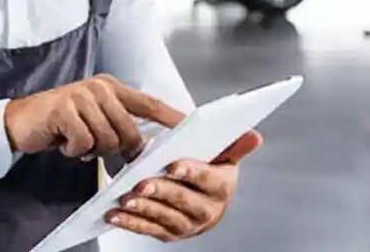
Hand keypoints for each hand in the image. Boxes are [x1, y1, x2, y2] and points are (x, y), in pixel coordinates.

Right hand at [4, 74, 185, 158]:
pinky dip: (74, 150)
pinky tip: (63, 142)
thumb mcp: (94, 119)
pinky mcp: (64, 110)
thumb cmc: (61, 124)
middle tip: (97, 150)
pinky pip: (84, 143)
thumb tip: (146, 147)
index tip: (191, 128)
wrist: (21, 121)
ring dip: (92, 150)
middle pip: (129, 130)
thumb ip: (120, 125)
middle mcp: (99, 87)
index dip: (170, 116)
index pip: (148, 102)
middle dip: (119, 149)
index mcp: (111, 87)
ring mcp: (80, 96)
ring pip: (107, 140)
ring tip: (77, 142)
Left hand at [107, 130, 262, 241]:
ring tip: (124, 198)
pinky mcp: (168, 233)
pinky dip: (130, 222)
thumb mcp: (223, 156)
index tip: (172, 165)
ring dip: (143, 209)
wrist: (204, 198)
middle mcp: (207, 211)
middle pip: (183, 201)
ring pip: (164, 218)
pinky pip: (148, 229)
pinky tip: (114, 214)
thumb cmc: (210, 169)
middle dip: (161, 192)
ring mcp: (187, 225)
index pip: (207, 179)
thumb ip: (235, 145)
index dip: (191, 172)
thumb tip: (255, 135)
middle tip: (141, 183)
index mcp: (222, 187)